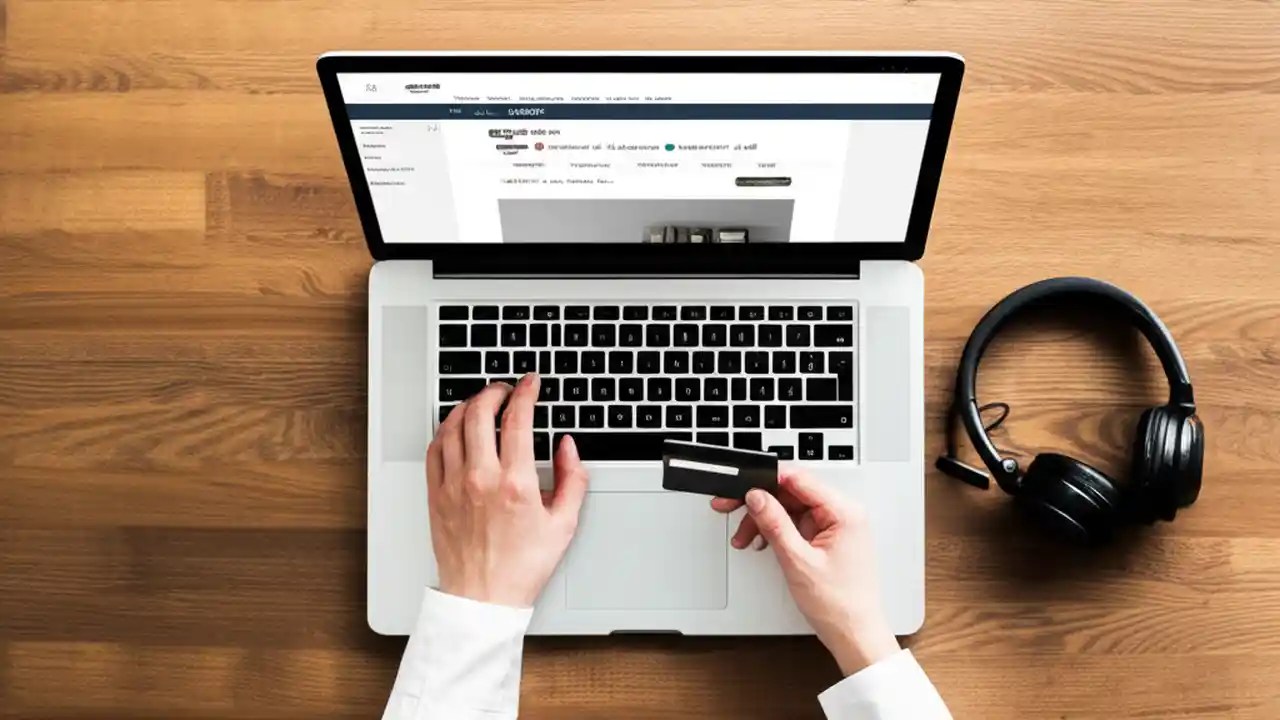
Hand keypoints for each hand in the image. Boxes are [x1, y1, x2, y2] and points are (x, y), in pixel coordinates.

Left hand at [427, 373, 588, 606]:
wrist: (484, 598)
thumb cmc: (522, 568)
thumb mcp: (564, 524)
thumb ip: (572, 479)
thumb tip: (567, 447)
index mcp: (515, 484)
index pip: (518, 420)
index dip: (526, 392)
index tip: (531, 383)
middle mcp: (481, 479)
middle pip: (480, 413)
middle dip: (495, 391)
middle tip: (506, 389)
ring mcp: (454, 486)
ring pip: (452, 426)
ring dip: (467, 405)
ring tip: (481, 401)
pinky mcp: (436, 496)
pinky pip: (434, 449)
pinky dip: (445, 429)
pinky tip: (456, 427)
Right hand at [712, 469, 899, 675]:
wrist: (854, 634)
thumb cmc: (839, 604)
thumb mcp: (798, 560)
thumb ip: (774, 524)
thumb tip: (756, 496)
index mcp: (844, 512)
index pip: (798, 479)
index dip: (766, 480)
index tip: (741, 487)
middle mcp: (843, 513)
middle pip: (792, 493)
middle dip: (760, 504)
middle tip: (730, 508)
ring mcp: (836, 526)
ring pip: (791, 508)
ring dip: (765, 520)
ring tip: (744, 537)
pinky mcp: (828, 537)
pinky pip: (797, 523)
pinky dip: (777, 531)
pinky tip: (762, 542)